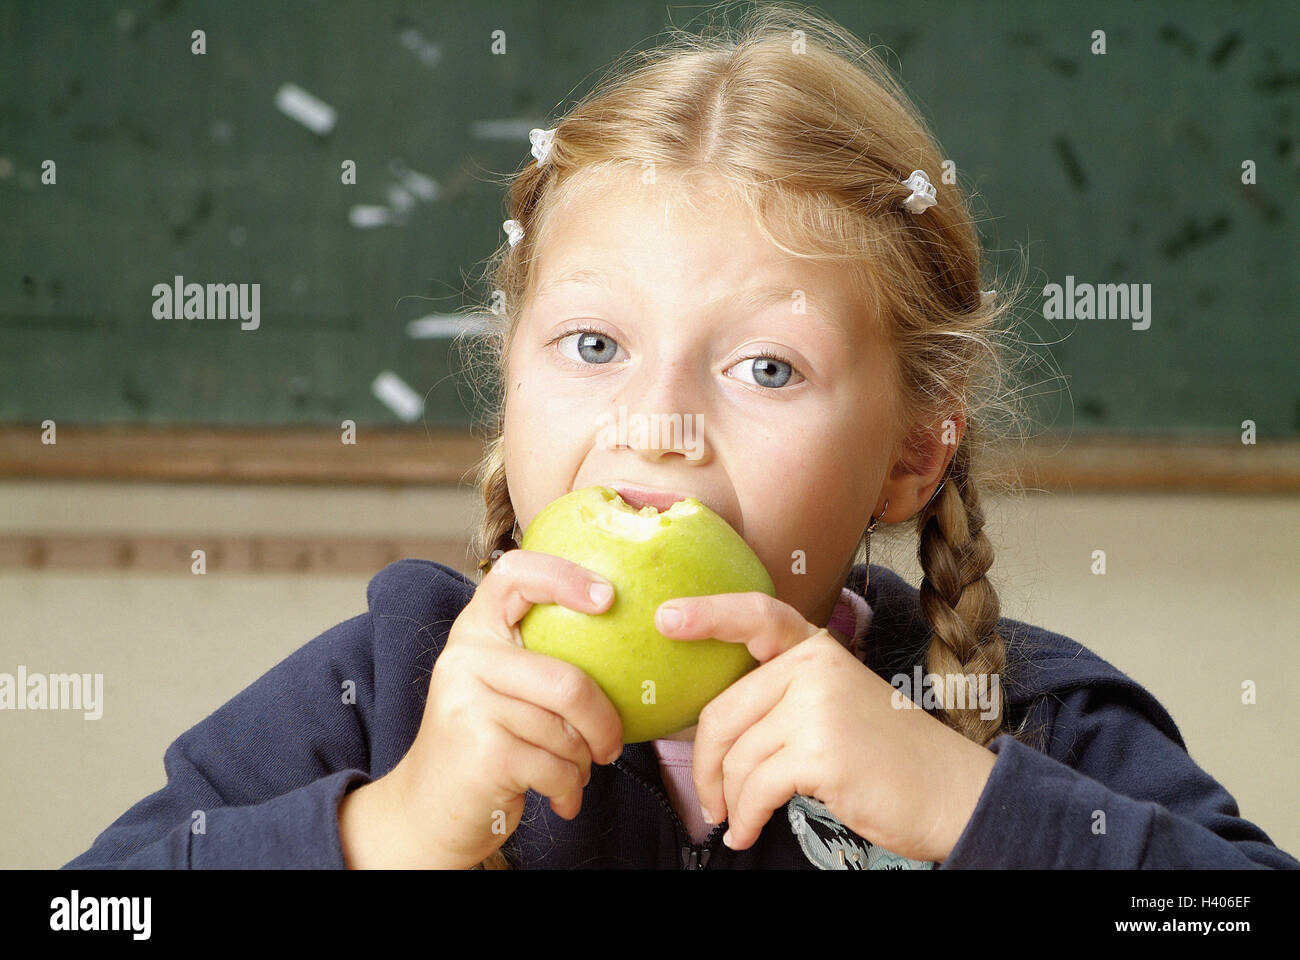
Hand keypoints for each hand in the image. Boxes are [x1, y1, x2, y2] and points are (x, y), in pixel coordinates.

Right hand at [367, 549, 624, 867]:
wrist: (428, 811)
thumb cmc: (483, 743)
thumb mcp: (501, 685)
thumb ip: (539, 658)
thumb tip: (625, 636)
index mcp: (475, 631)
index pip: (514, 575)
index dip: (565, 576)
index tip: (607, 597)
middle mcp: (465, 659)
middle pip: (568, 681)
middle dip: (604, 722)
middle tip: (611, 745)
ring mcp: (469, 705)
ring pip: (567, 731)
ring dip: (582, 763)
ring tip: (571, 772)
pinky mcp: (483, 753)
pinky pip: (557, 767)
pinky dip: (569, 788)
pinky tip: (559, 796)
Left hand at [655, 592, 996, 862]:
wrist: (950, 791)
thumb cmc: (884, 755)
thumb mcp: (834, 702)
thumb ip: (782, 695)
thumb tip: (709, 726)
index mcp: (816, 647)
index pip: (756, 615)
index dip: (707, 615)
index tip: (665, 619)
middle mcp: (816, 664)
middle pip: (723, 710)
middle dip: (704, 764)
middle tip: (708, 800)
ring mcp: (819, 706)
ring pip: (736, 756)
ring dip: (727, 800)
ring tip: (734, 822)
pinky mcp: (822, 752)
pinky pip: (754, 789)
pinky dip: (745, 819)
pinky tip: (747, 833)